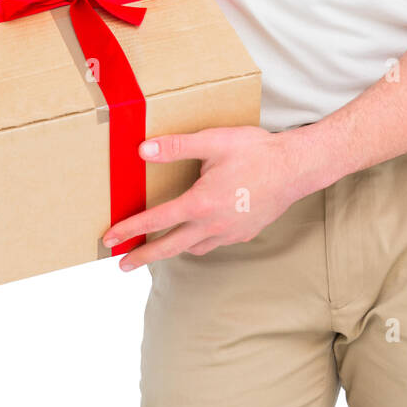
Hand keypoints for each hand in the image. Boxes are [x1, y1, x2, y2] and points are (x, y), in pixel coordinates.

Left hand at [102, 125, 302, 270]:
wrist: (297, 168)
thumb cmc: (257, 151)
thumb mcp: (214, 142)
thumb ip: (177, 146)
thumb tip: (143, 150)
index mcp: (201, 203)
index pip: (156, 220)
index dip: (129, 228)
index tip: (109, 238)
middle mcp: (213, 225)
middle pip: (170, 247)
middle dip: (143, 256)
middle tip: (122, 264)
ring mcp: (230, 233)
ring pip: (194, 248)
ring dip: (174, 249)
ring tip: (159, 245)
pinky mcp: (244, 234)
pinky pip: (214, 243)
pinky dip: (199, 242)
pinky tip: (198, 232)